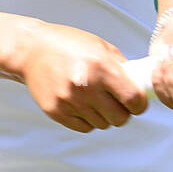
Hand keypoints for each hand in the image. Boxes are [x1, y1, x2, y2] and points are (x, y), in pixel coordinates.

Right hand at [17, 22, 148, 133]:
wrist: (31, 49)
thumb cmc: (68, 44)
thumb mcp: (100, 46)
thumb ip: (122, 66)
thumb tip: (141, 86)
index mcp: (102, 67)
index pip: (133, 100)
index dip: (140, 105)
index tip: (137, 103)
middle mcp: (86, 86)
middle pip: (120, 119)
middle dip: (123, 113)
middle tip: (118, 103)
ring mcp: (69, 101)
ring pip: (102, 125)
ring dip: (104, 116)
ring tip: (96, 100)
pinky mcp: (56, 112)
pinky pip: (84, 128)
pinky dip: (88, 120)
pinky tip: (83, 105)